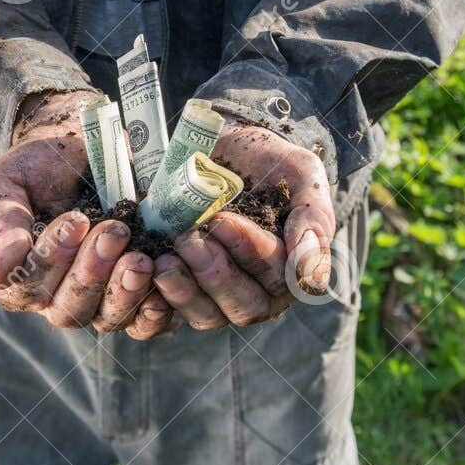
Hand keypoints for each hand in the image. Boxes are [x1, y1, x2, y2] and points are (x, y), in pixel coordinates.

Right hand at [0, 94, 176, 339]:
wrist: (80, 153)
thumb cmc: (37, 168)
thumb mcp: (6, 183)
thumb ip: (3, 220)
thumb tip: (8, 262)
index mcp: (20, 276)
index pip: (26, 288)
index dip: (51, 261)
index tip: (75, 221)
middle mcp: (55, 296)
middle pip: (68, 309)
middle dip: (92, 272)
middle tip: (114, 232)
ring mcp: (97, 299)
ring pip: (106, 319)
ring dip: (124, 293)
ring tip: (140, 261)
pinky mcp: (133, 295)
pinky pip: (143, 322)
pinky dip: (154, 313)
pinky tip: (164, 290)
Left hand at [152, 121, 334, 330]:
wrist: (224, 148)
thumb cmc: (270, 163)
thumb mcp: (302, 176)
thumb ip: (314, 220)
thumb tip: (309, 281)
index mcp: (293, 268)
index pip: (278, 278)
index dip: (250, 253)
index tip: (222, 220)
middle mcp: (261, 292)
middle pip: (245, 307)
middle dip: (215, 274)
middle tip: (188, 239)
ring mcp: (221, 296)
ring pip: (209, 315)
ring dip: (186, 291)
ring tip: (165, 260)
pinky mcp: (187, 291)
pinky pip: (176, 313)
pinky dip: (163, 297)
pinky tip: (151, 271)